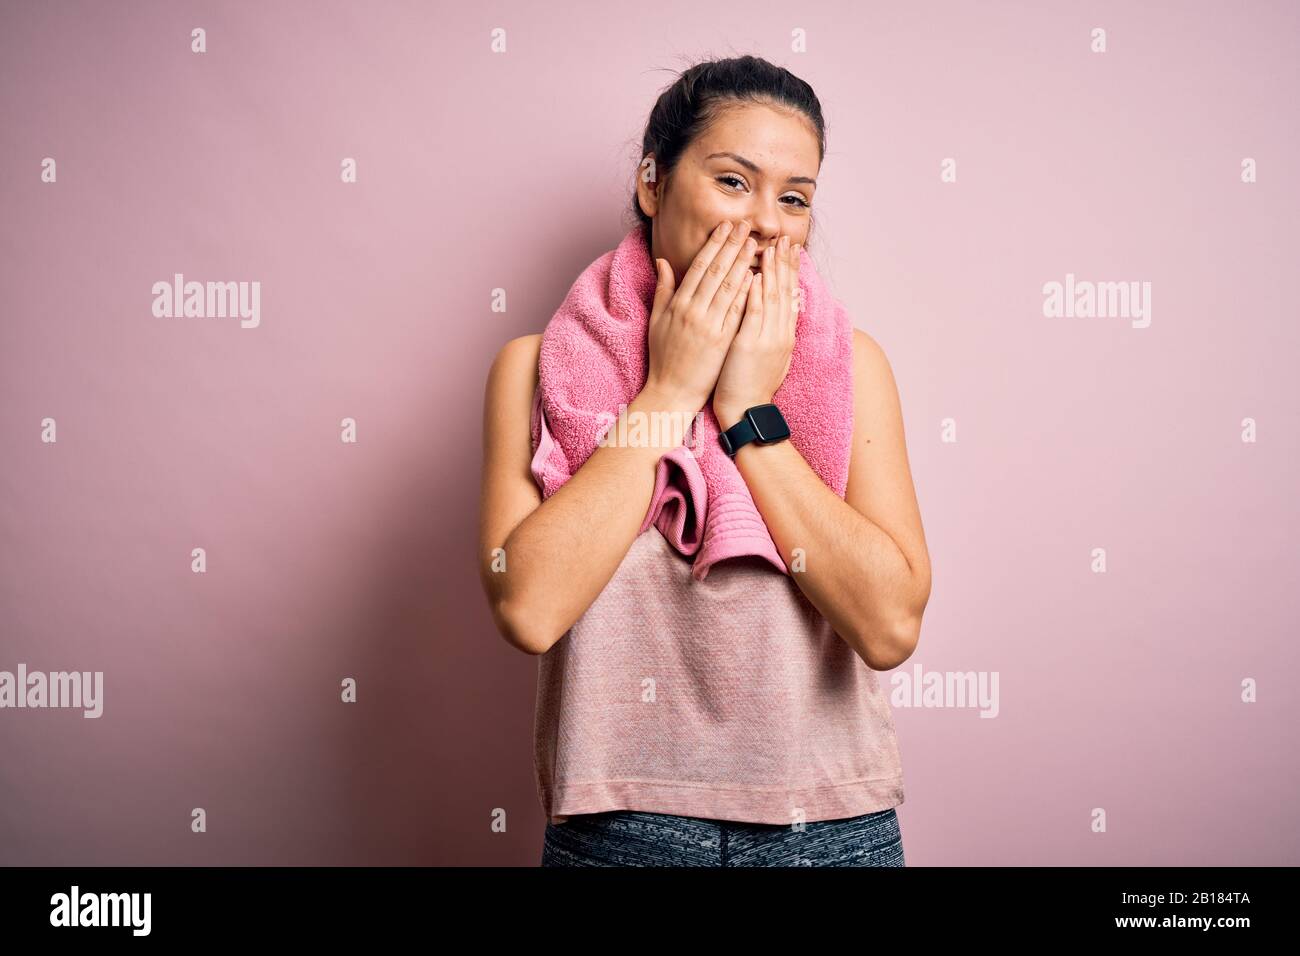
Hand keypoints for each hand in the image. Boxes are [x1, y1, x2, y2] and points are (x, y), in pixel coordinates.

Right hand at [641, 219, 756, 412]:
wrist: (671, 392)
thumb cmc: (663, 358)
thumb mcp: (656, 321)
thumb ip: (662, 290)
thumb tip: (663, 262)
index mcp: (678, 304)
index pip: (700, 267)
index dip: (714, 244)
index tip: (726, 227)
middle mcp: (693, 311)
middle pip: (716, 272)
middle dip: (732, 246)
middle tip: (745, 226)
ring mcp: (709, 326)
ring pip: (729, 288)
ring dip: (743, 263)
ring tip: (755, 244)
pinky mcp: (722, 341)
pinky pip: (737, 311)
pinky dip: (746, 293)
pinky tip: (757, 276)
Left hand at [711, 234, 801, 429]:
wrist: (745, 411)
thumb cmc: (749, 384)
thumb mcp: (766, 355)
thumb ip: (769, 331)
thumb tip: (774, 313)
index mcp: (782, 335)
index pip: (788, 296)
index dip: (790, 272)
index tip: (790, 250)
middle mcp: (779, 334)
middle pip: (784, 292)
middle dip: (784, 264)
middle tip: (785, 239)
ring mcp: (767, 339)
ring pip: (772, 298)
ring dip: (772, 271)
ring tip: (771, 247)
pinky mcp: (751, 346)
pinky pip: (755, 315)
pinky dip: (756, 294)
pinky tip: (756, 275)